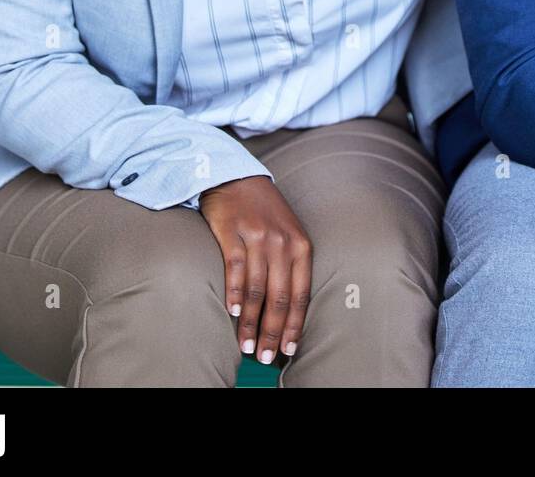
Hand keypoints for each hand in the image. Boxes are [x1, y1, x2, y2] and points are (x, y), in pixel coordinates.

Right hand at [198, 176, 311, 364]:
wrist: (237, 177)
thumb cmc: (265, 212)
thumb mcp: (289, 233)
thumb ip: (291, 265)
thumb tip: (287, 310)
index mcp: (301, 245)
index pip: (301, 294)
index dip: (294, 325)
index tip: (289, 349)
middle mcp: (282, 242)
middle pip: (279, 297)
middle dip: (273, 332)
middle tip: (266, 357)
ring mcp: (257, 237)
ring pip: (257, 290)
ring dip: (251, 322)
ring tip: (246, 345)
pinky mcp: (233, 233)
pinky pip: (235, 269)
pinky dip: (236, 293)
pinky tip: (234, 313)